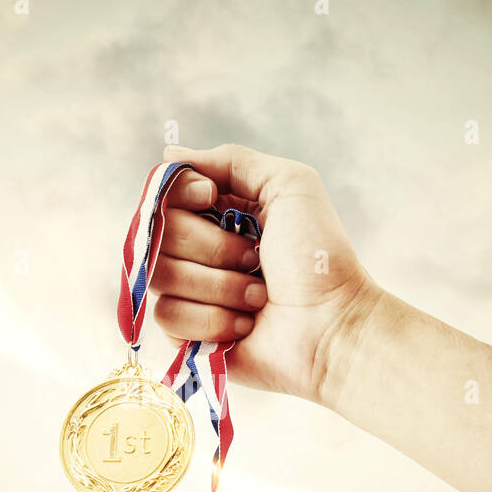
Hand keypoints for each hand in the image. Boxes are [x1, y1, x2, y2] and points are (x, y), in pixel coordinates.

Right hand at [150, 143, 381, 404]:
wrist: (332, 326)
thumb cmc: (319, 258)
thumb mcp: (289, 185)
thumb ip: (232, 161)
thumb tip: (169, 156)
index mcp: (217, 214)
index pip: (164, 192)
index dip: (181, 193)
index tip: (212, 197)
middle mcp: (197, 251)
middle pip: (159, 233)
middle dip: (213, 247)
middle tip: (254, 259)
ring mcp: (189, 294)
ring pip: (161, 275)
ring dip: (219, 286)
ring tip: (257, 297)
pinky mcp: (186, 335)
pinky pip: (167, 315)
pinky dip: (212, 320)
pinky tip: (244, 326)